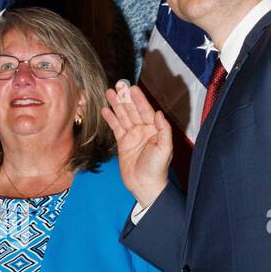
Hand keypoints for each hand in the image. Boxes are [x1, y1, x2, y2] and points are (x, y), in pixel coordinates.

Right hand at [100, 79, 171, 208]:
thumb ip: (163, 130)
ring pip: (123, 116)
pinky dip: (111, 118)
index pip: (145, 110)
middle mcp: (143, 130)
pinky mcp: (123, 143)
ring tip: (108, 93)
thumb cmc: (157, 169)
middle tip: (117, 85)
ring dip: (116, 105)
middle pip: (132, 110)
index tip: (131, 88)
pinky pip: (116, 127)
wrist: (145, 186)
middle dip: (125, 98)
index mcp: (154, 129)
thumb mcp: (164, 149)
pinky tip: (105, 110)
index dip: (138, 99)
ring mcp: (132, 136)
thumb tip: (159, 113)